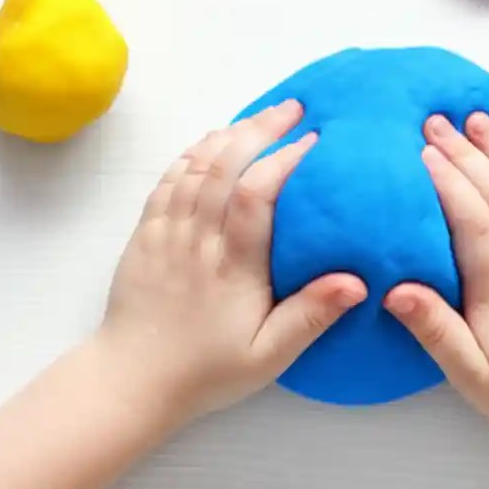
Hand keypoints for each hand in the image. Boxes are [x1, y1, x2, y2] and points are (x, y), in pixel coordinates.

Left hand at [101, 100, 366, 420]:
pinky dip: (192, 155)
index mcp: (232, 267)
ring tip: (261, 117)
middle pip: (226, 167)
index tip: (314, 141)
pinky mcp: (145, 235)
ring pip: (195, 167)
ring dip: (229, 135)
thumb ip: (310, 317)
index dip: (284, 161)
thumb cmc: (206, 372)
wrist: (132, 380)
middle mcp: (197, 240)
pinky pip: (168, 181)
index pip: (257, 196)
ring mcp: (166, 233)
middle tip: (295, 109)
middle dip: (261, 131)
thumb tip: (357, 282)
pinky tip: (212, 142)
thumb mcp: (267, 356)